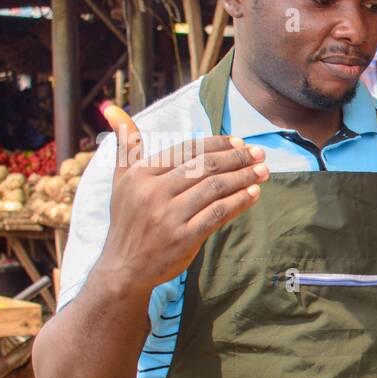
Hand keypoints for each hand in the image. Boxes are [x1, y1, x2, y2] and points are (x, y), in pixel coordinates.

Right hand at [99, 104, 269, 290]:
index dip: (216, 144)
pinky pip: (219, 214)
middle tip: (259, 153)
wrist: (124, 268)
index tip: (239, 141)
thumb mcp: (120, 181)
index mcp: (141, 174)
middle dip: (236, 158)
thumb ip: (126, 146)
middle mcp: (153, 192)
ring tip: (263, 171)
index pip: (187, 151)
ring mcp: (169, 216)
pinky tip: (254, 193)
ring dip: (243, 177)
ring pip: (215, 188)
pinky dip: (239, 201)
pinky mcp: (184, 237)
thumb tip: (114, 109)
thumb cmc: (128, 221)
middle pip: (204, 167)